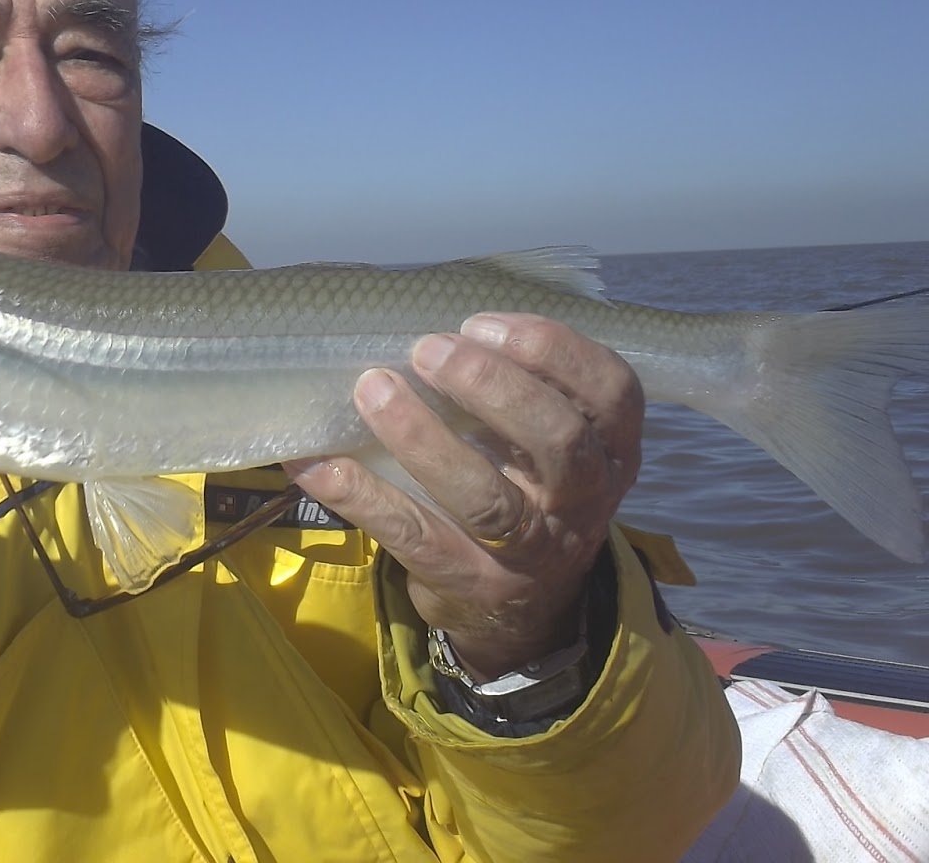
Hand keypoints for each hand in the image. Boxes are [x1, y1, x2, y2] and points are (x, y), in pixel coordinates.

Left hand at [284, 313, 642, 677]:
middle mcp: (580, 502)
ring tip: (373, 389)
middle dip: (491, 386)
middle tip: (429, 350)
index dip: (552, 350)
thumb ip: (520, 388)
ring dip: (424, 438)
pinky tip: (318, 462)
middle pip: (557, 441)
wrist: (521, 610)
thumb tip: (429, 319)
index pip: (611, 392)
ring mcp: (527, 551)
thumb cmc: (524, 488)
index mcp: (608, 450)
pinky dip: (361, 495)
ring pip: (486, 499)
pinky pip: (413, 535)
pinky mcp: (468, 581)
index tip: (482, 323)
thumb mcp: (549, 445)